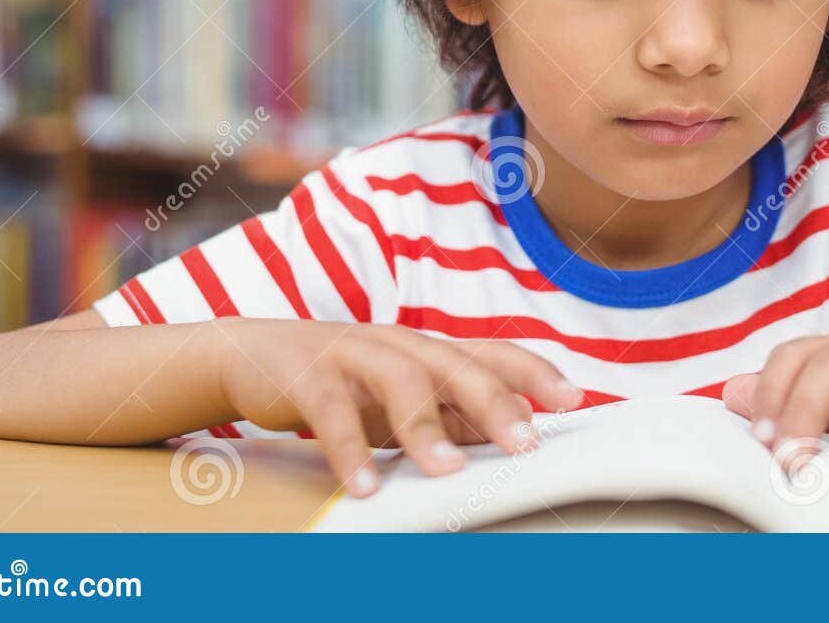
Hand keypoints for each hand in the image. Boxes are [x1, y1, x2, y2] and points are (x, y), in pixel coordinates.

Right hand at [212, 317, 581, 495]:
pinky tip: (362, 485)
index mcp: (430, 351)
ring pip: (400, 380)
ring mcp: (355, 354)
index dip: (536, 372)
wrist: (253, 356)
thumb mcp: (402, 400)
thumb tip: (514, 441)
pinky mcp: (309, 374)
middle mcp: (401, 344)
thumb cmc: (345, 383)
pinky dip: (349, 448)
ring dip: (426, 427)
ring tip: (447, 470)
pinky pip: (332, 410)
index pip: (494, 354)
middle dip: (496, 402)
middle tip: (525, 442)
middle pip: (457, 365)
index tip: (575, 400)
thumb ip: (452, 416)